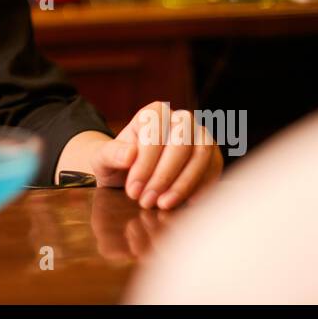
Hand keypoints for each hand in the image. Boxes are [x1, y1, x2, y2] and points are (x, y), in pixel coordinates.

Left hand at [91, 102, 222, 210]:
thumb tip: (129, 155)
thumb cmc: (118, 162)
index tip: (133, 190)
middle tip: (147, 202)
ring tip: (164, 205)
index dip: (145, 163)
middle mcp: (180, 119)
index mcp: (154, 113)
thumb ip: (111, 154)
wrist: (133, 174)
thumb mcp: (104, 158)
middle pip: (181, 143)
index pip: (154, 132)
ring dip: (184, 184)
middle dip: (164, 176)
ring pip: (201, 155)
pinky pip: (214, 169)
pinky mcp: (212, 156)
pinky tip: (186, 205)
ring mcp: (200, 136)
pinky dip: (201, 188)